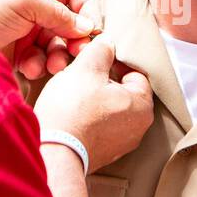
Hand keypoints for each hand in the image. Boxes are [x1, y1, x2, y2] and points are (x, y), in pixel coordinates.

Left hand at [0, 0, 94, 78]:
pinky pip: (42, 58)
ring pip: (58, 42)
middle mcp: (31, 2)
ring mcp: (25, 28)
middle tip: (79, 52)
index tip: (90, 27)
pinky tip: (30, 68)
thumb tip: (88, 27)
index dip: (85, 7)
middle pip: (69, 19)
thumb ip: (59, 12)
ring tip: (54, 65)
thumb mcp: (23, 2)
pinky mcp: (18, 52)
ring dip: (59, 54)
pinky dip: (40, 65)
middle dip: (75, 36)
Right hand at [35, 36, 152, 171]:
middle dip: (103, 81)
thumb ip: (101, 50)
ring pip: (110, 109)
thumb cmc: (72, 110)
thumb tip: (107, 42)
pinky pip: (100, 127)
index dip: (114, 62)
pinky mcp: (104, 154)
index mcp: (142, 105)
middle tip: (82, 76)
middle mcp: (138, 128)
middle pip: (123, 91)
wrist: (54, 152)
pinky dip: (89, 118)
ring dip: (95, 99)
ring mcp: (122, 144)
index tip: (96, 61)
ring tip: (74, 94)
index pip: (135, 73)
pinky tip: (72, 114)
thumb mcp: (86, 68)